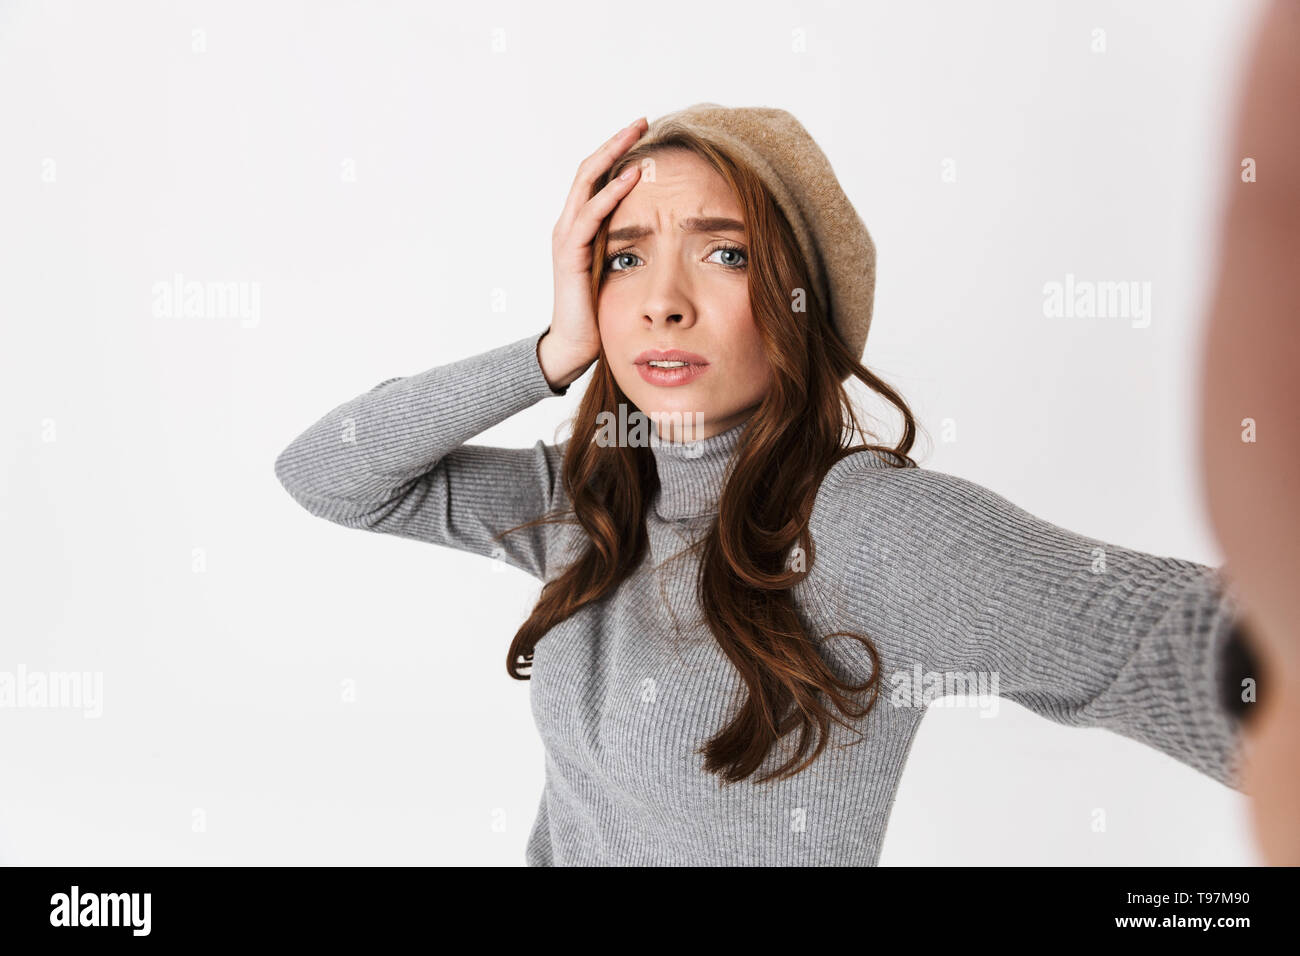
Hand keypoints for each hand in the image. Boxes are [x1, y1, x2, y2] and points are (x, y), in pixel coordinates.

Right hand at [539, 116, 647, 389]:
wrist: (576, 346)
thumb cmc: (602, 312)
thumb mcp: (624, 268)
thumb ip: (636, 245)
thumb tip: (670, 231)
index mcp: (583, 225)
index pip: (599, 177)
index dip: (620, 152)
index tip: (647, 133)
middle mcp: (570, 224)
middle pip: (590, 169)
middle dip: (616, 142)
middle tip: (642, 121)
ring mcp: (567, 237)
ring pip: (587, 183)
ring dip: (612, 156)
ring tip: (636, 135)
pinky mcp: (570, 254)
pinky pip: (590, 216)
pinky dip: (610, 194)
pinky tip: (631, 177)